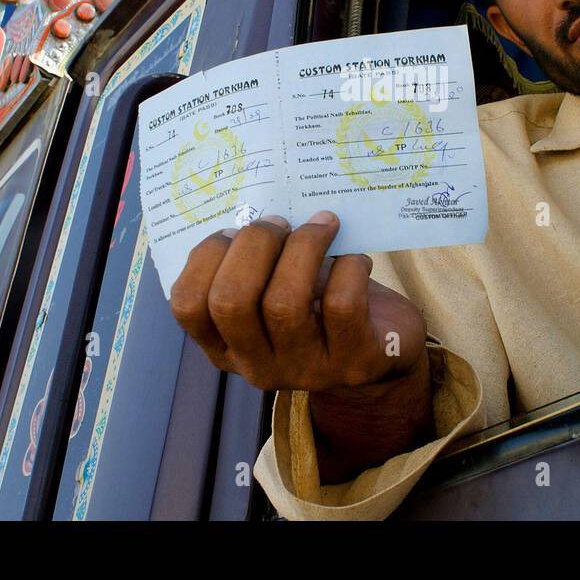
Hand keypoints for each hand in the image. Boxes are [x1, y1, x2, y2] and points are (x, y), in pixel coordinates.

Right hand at [169, 210, 427, 393]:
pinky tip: (356, 259)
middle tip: (281, 222)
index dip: (206, 257)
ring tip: (323, 225)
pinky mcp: (354, 363)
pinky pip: (341, 305)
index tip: (233, 229)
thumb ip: (258, 262)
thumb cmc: (324, 304)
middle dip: (254, 245)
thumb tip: (255, 209)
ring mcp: (305, 370)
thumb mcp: (280, 287)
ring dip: (303, 248)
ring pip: (284, 303)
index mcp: (227, 346)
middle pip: (231, 302)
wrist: (391, 350)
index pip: (188, 306)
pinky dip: (349, 267)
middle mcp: (258, 365)